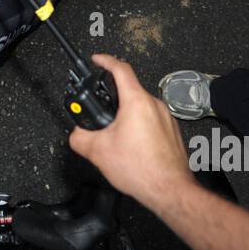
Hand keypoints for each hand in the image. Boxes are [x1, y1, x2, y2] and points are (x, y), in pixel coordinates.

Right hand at [69, 54, 195, 208]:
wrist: (169, 190)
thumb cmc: (141, 170)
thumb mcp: (98, 152)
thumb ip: (79, 137)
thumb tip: (76, 133)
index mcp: (136, 102)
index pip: (120, 69)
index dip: (105, 60)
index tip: (97, 59)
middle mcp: (154, 105)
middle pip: (130, 91)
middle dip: (113, 99)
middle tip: (100, 110)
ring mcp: (166, 118)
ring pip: (141, 108)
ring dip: (126, 116)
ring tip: (116, 136)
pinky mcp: (172, 131)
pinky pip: (152, 121)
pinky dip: (139, 128)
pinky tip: (132, 147)